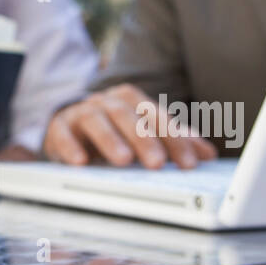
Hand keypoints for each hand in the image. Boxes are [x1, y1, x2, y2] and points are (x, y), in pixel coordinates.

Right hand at [42, 83, 218, 168]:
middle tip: (158, 164)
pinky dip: (71, 146)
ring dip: (110, 139)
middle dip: (144, 138)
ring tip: (123, 161)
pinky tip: (81, 162)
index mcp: (131, 100)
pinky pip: (62, 133)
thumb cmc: (114, 130)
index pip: (156, 116)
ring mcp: (81, 113)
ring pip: (96, 120)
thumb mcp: (144, 133)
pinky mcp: (58, 127)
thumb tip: (207, 154)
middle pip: (127, 114)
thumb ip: (174, 140)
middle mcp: (106, 102)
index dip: (174, 139)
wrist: (70, 124)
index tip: (189, 164)